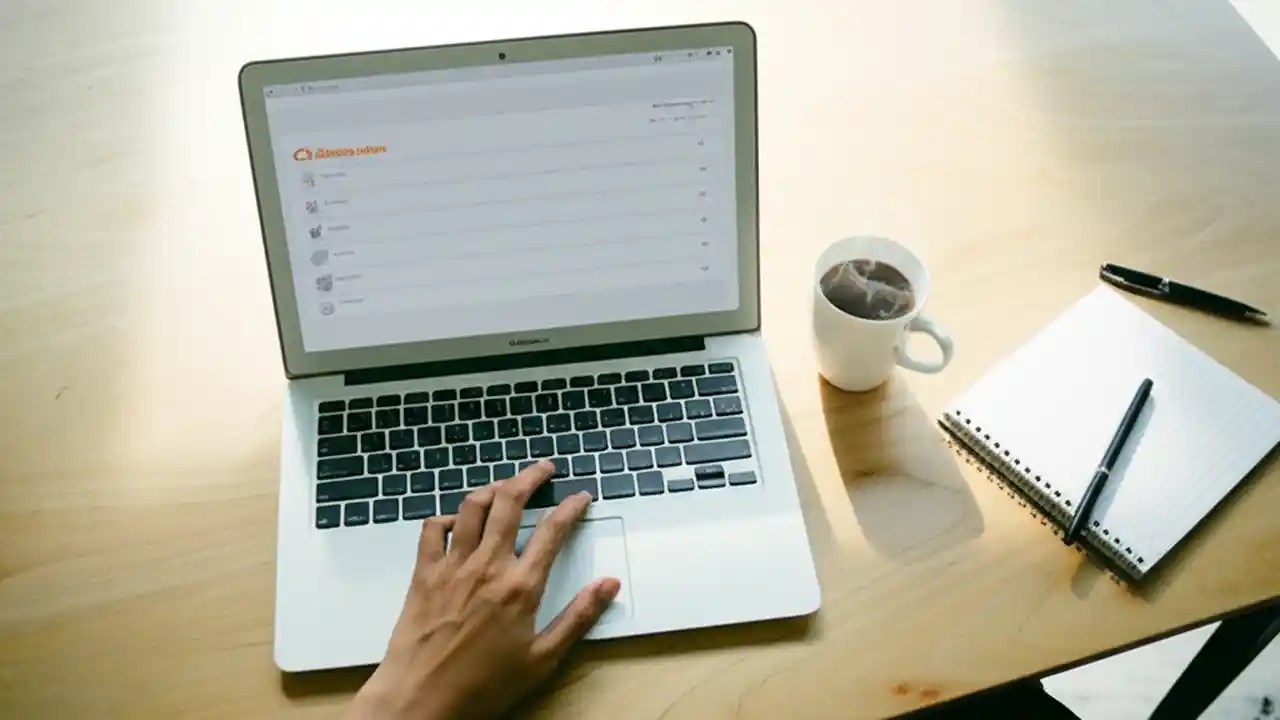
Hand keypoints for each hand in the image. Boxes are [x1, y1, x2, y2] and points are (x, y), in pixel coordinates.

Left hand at [347, 460, 620, 719]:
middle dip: (530, 477)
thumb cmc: (483, 687)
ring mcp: (451, 567)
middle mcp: (487, 567)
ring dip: (492, 488)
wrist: (421, 700)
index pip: (552, 531)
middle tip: (544, 469)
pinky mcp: (423, 575)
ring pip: (472, 507)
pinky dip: (447, 517)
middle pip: (509, 502)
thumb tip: (609, 585)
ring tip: (506, 486)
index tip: (581, 497)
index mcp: (521, 587)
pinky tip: (458, 522)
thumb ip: (578, 618)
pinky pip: (432, 529)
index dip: (571, 507)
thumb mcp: (542, 660)